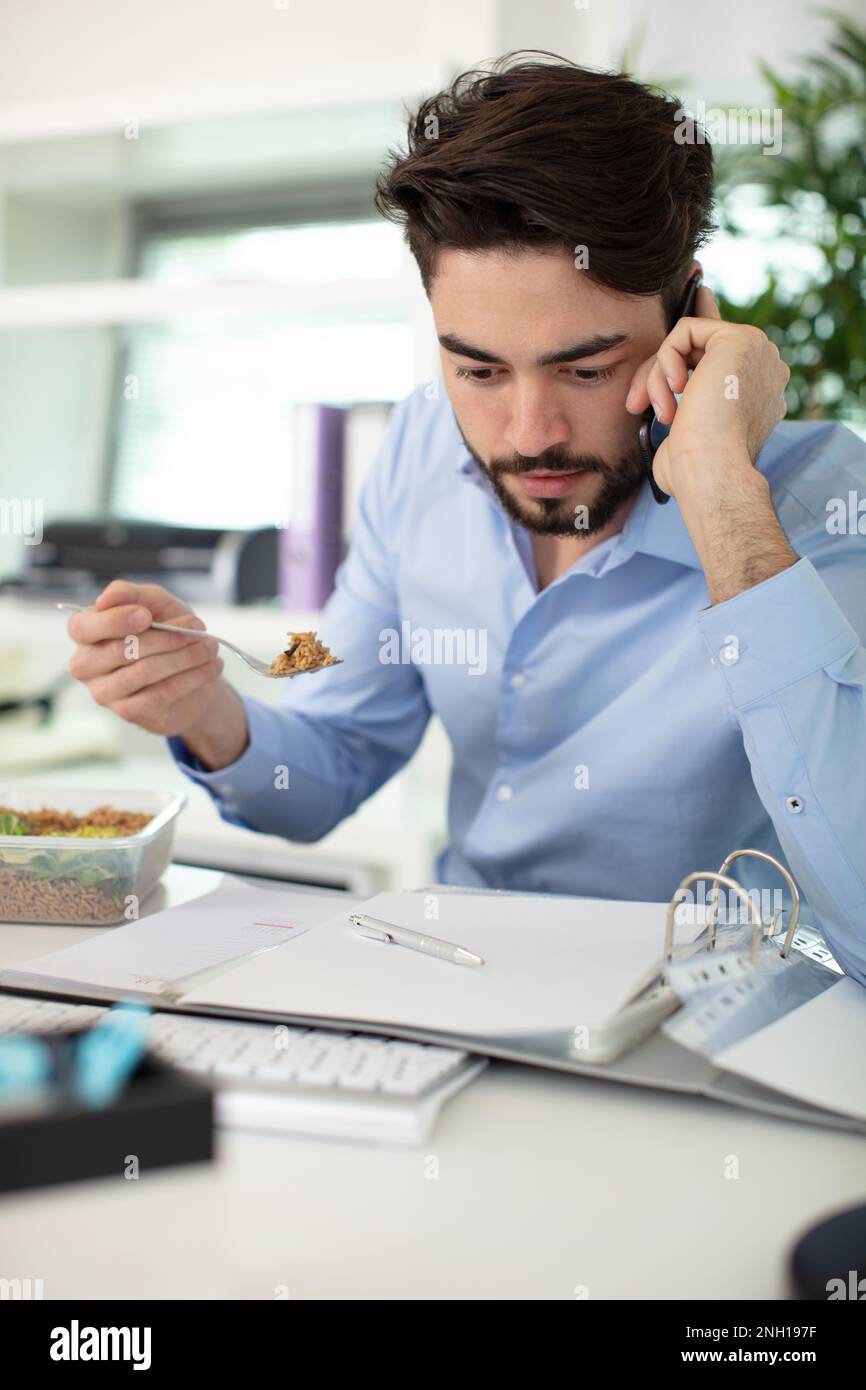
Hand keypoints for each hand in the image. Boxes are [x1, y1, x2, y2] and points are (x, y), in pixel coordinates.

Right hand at [67, 579, 226, 736]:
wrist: (192, 672)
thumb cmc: (167, 633)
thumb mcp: (156, 604)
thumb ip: (132, 595)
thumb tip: (105, 598)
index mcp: (86, 633)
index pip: (82, 627)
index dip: (114, 621)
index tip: (147, 616)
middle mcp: (86, 664)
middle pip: (119, 650)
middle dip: (165, 637)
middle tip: (198, 627)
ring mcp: (104, 692)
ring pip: (143, 672)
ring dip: (185, 656)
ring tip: (211, 647)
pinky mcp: (128, 712)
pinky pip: (160, 694)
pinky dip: (191, 677)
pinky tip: (211, 667)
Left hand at [625, 286, 790, 499]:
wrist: (711, 472)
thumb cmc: (694, 467)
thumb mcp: (683, 430)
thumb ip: (681, 399)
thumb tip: (661, 384)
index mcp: (757, 390)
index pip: (724, 345)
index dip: (706, 316)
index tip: (696, 289)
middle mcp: (764, 367)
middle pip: (696, 346)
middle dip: (657, 371)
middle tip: (635, 404)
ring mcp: (757, 352)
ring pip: (686, 340)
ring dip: (657, 375)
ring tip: (659, 411)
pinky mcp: (740, 339)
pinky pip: (685, 331)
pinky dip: (665, 362)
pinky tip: (674, 393)